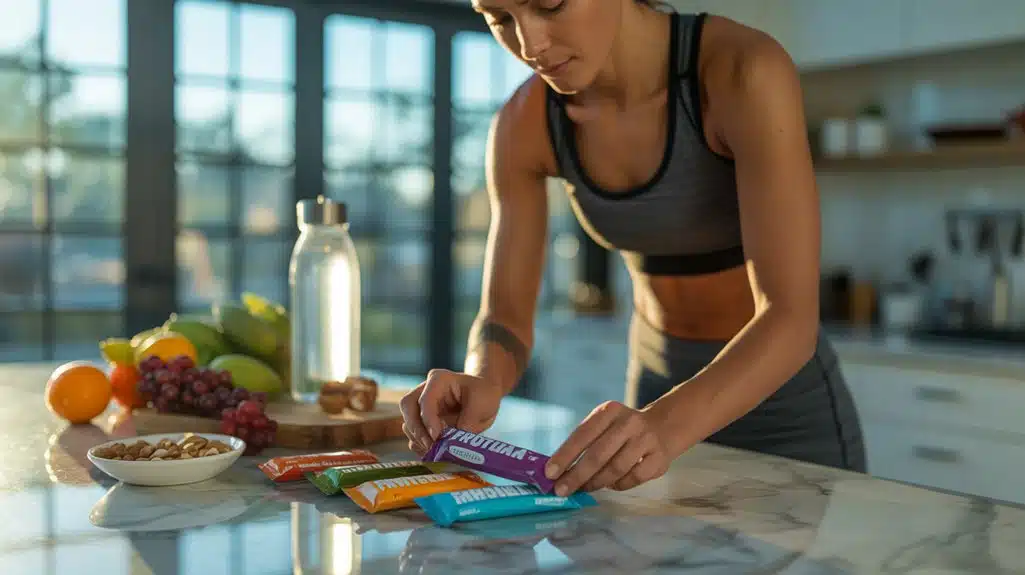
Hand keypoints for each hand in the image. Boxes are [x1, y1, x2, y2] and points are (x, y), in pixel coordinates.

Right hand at [399, 369, 503, 455]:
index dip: (428, 420)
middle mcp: (424, 390)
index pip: (425, 400)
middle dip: (417, 430)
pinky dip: (421, 446)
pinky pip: (414, 435)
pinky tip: (434, 453)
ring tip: (436, 451)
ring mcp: (421, 406)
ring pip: (408, 422)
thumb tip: (452, 444)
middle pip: (408, 407)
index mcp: (438, 379)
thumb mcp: (483, 403)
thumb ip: (467, 422)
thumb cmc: (484, 394)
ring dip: (419, 439)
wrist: (485, 396)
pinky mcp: (422, 422)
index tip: (437, 437)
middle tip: (431, 447)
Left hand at [544, 401, 670, 495]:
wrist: (663, 427)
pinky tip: (611, 484)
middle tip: (561, 490)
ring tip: (585, 488)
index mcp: (609, 411)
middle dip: (576, 475)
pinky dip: (618, 485)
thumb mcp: (603, 425)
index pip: (582, 434)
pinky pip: (633, 479)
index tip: (549, 473)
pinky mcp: (659, 458)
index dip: (564, 455)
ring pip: (616, 469)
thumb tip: (557, 472)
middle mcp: (629, 422)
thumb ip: (583, 444)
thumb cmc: (621, 430)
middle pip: (598, 455)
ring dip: (596, 482)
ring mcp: (647, 440)